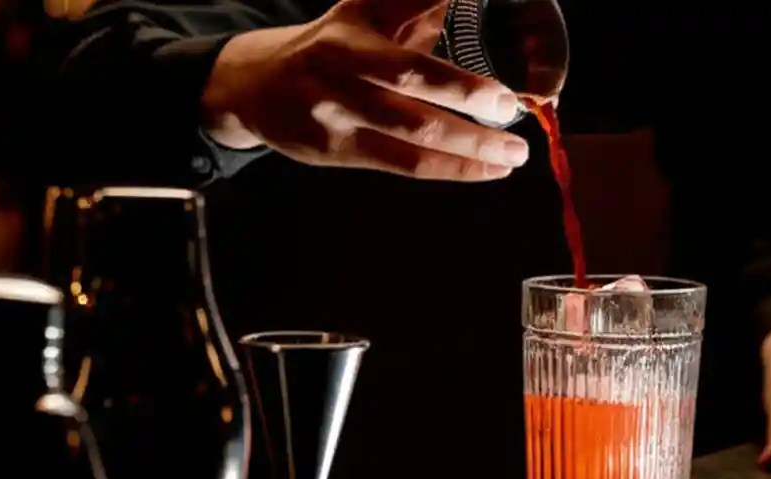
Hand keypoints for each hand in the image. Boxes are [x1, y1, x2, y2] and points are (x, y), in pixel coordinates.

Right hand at [202, 0, 530, 180]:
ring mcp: (340, 119)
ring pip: (414, 138)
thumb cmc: (328, 44)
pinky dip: (452, 169)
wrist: (255, 87)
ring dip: (471, 150)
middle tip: (515, 116)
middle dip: (470, 106)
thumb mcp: (363, 11)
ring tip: (514, 154)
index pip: (412, 51)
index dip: (457, 72)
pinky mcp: (340, 154)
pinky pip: (404, 165)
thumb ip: (414, 5)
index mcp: (354, 38)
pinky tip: (488, 169)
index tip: (503, 86)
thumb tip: (471, 4)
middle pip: (414, 95)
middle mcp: (345, 77)